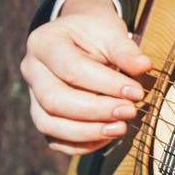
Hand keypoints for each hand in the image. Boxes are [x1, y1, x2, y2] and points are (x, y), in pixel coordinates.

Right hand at [21, 0, 151, 154]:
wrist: (80, 33)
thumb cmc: (95, 31)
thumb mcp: (110, 31)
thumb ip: (125, 50)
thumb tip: (144, 67)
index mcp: (43, 42)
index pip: (72, 68)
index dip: (105, 83)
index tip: (136, 92)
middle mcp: (31, 70)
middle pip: (55, 99)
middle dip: (95, 111)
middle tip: (129, 112)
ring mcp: (33, 95)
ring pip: (49, 124)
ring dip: (87, 132)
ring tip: (120, 128)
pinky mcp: (42, 115)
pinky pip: (54, 139)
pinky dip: (81, 144)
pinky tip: (108, 136)